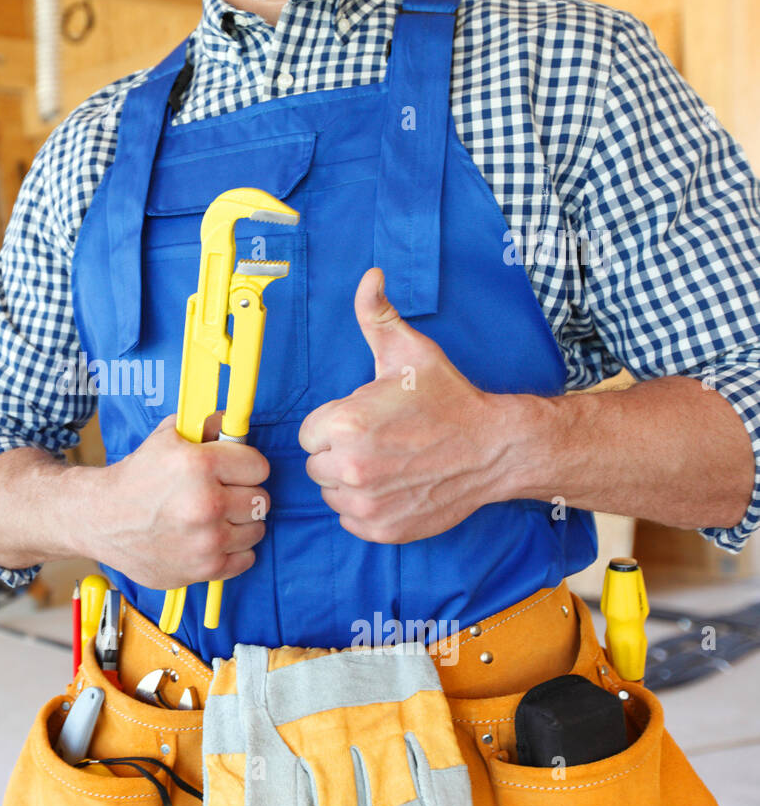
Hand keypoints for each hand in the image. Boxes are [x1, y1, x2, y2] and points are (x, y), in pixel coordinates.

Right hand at [95, 413, 270, 590]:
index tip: (234, 471)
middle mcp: (206, 504)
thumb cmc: (136, 478)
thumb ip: (204, 426)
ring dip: (240, 524)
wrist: (102, 520)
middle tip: (221, 494)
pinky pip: (246, 559)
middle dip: (243, 494)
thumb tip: (231, 422)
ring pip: (256, 530)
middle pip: (260, 500)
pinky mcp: (204, 569)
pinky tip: (212, 539)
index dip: (246, 466)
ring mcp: (207, 541)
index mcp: (199, 465)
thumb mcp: (166, 438)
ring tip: (214, 518)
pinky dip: (234, 551)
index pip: (259, 467)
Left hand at [298, 268, 511, 542]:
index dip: (334, 424)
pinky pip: (349, 518)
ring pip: (331, 492)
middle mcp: (350, 466)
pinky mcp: (380, 528)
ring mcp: (366, 502)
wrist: (495, 448)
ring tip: (389, 463)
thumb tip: (370, 277)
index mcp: (345, 423)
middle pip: (317, 463)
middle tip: (380, 441)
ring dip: (351, 480)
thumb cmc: (448, 399)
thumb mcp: (410, 352)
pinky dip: (366, 507)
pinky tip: (394, 487)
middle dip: (340, 451)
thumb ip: (378, 315)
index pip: (309, 432)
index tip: (364, 420)